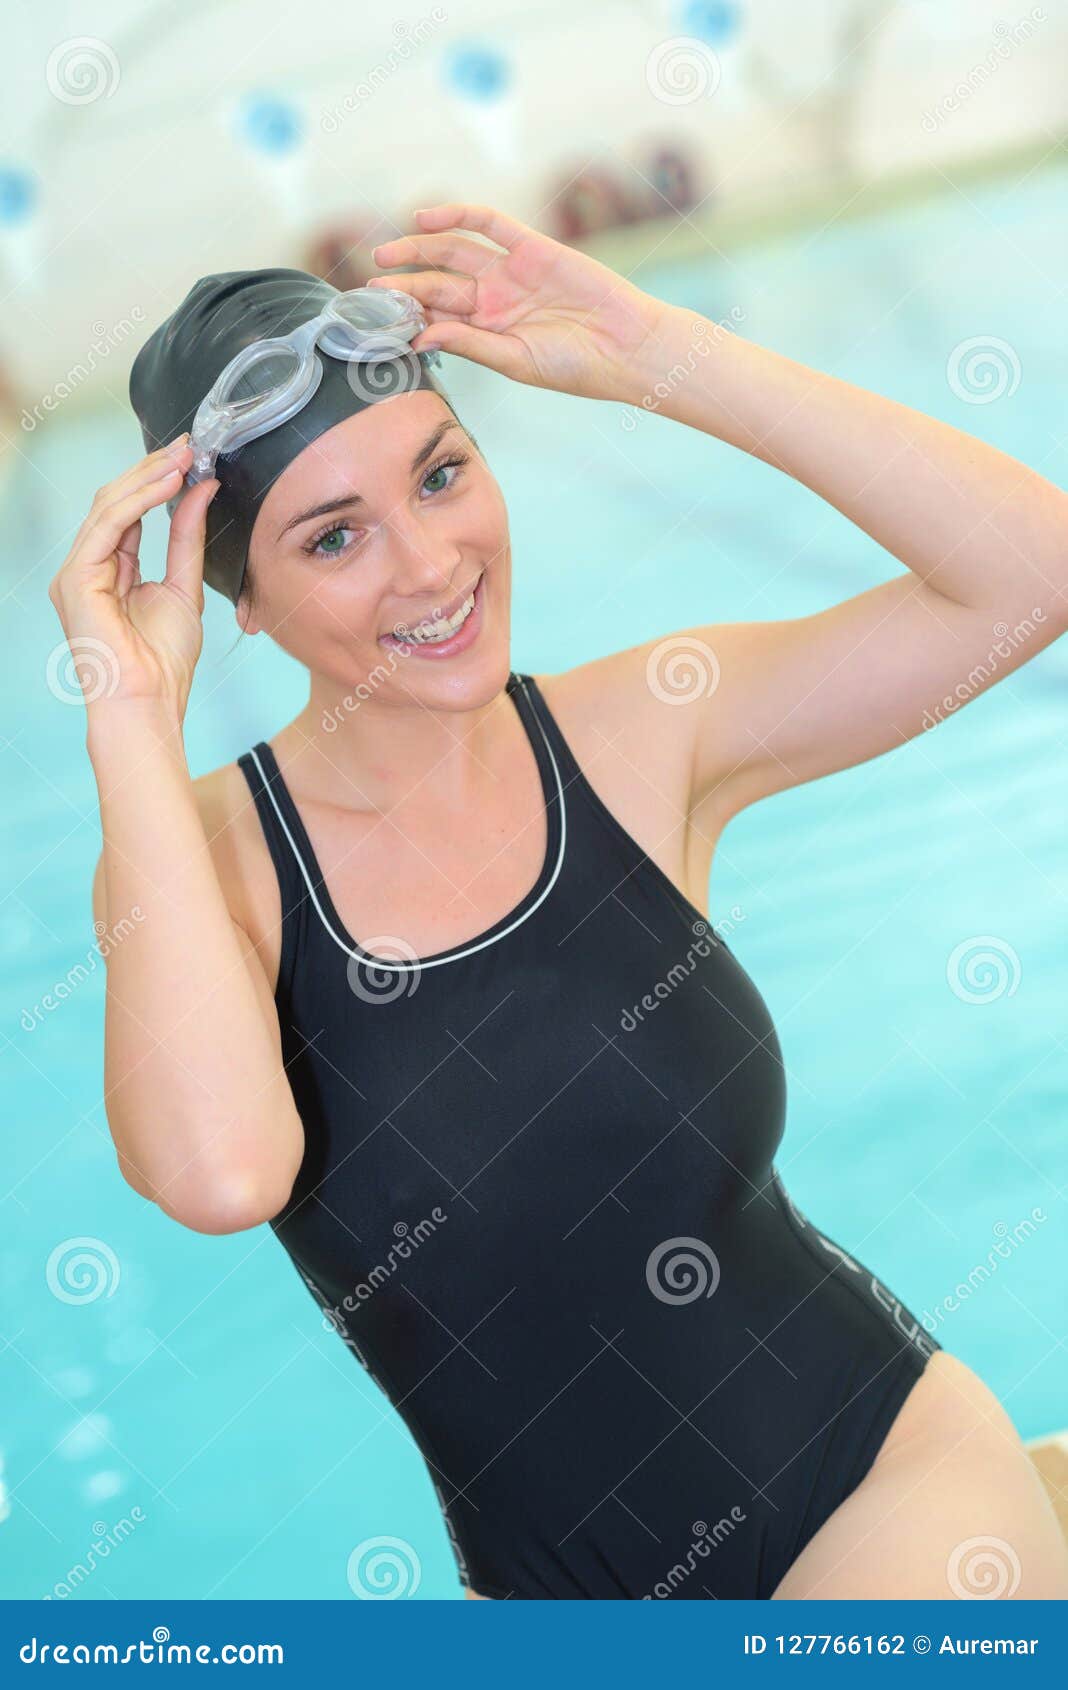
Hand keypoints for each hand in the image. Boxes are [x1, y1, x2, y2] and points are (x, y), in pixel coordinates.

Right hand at [48, 437, 218, 723]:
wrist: (148, 702)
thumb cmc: (163, 662)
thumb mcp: (184, 588)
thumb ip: (188, 540)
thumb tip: (201, 491)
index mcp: (109, 570)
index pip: (129, 512)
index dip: (158, 481)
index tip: (190, 457)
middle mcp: (87, 567)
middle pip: (115, 501)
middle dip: (152, 469)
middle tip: (188, 445)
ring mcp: (77, 572)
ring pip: (108, 506)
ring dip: (148, 478)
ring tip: (183, 458)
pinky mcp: (76, 579)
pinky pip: (108, 526)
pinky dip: (139, 501)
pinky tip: (168, 484)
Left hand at [368, 202, 672, 403]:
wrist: (628, 348)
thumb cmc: (578, 366)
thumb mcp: (515, 361)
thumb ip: (469, 344)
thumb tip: (421, 333)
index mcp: (490, 333)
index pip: (438, 317)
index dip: (406, 314)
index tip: (373, 318)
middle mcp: (496, 300)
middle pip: (439, 283)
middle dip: (403, 283)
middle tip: (370, 285)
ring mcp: (512, 272)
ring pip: (454, 252)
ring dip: (419, 248)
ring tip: (385, 253)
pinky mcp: (532, 247)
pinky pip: (489, 224)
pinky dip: (457, 216)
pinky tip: (424, 219)